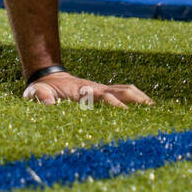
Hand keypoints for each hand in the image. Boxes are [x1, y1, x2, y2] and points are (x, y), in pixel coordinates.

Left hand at [22, 71, 152, 107]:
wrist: (48, 78)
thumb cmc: (42, 89)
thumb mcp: (35, 92)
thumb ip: (40, 95)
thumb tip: (48, 102)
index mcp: (82, 91)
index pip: (103, 97)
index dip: (115, 104)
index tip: (127, 113)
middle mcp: (96, 88)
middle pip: (121, 91)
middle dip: (136, 100)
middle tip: (151, 110)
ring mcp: (101, 89)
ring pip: (126, 90)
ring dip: (140, 98)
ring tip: (156, 109)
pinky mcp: (104, 92)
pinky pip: (124, 92)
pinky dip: (137, 97)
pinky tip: (148, 106)